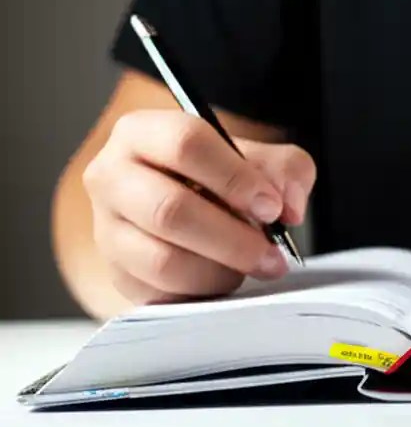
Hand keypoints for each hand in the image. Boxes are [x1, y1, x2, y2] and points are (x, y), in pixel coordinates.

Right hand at [82, 110, 315, 304]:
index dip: (235, 178)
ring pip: (164, 260)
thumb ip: (285, 171)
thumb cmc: (220, 179)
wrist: (189, 212)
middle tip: (272, 253)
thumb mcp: (260, 160)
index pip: (186, 144)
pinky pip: (163, 294)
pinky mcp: (117, 274)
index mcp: (142, 132)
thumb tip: (288, 208)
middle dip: (233, 239)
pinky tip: (226, 277)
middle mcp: (111, 177)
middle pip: (170, 210)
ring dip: (221, 270)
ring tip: (251, 265)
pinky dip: (205, 291)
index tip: (271, 207)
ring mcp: (107, 230)